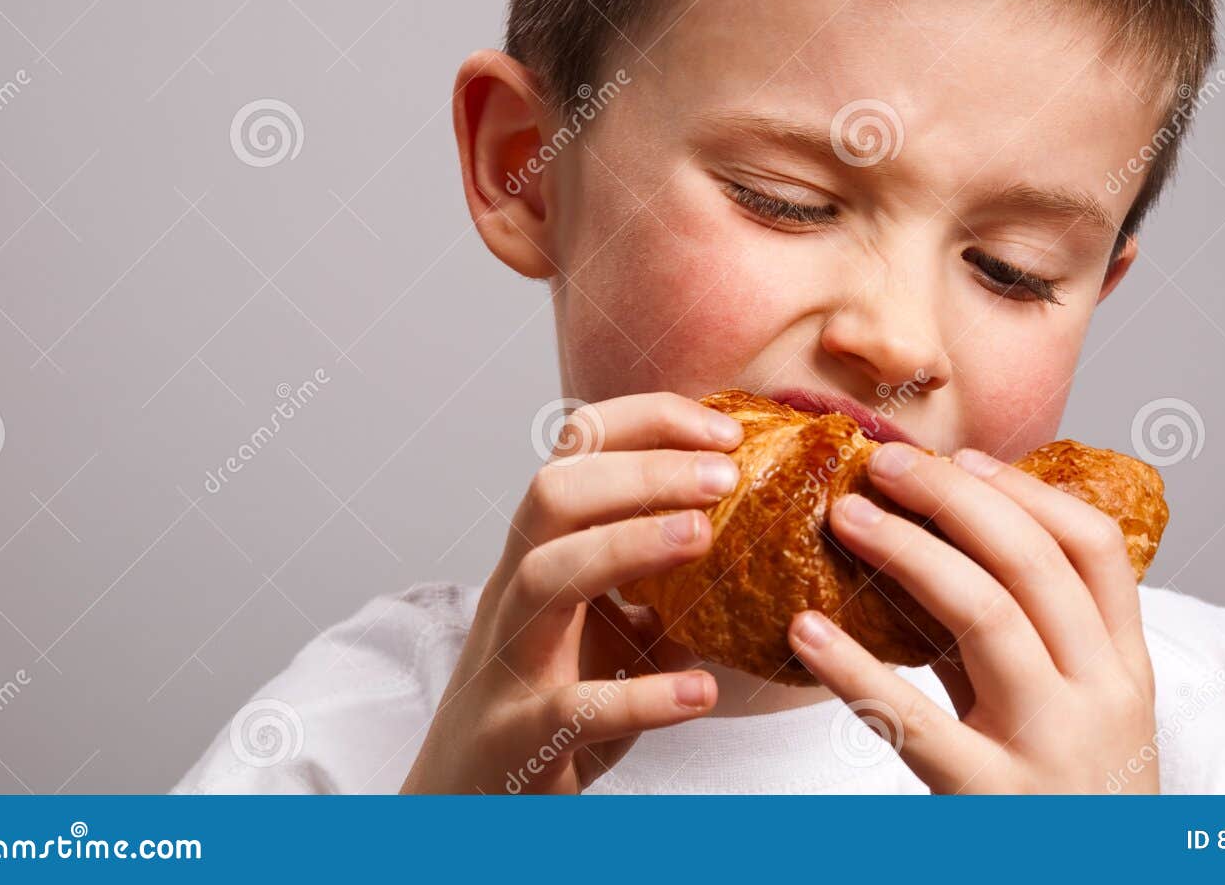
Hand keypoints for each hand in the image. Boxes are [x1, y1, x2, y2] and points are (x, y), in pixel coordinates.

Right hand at [401, 392, 742, 793]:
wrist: (464, 800)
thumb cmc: (550, 703)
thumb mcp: (611, 630)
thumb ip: (669, 589)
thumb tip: (761, 543)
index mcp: (541, 554)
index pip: (577, 452)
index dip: (649, 423)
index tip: (726, 433)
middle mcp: (516, 593)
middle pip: (553, 494)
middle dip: (642, 473)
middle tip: (726, 477)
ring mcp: (510, 662)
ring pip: (544, 578)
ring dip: (625, 545)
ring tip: (704, 536)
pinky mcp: (518, 737)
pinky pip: (573, 709)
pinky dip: (641, 698)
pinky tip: (700, 692)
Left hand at [787, 442, 1158, 792]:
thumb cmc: (1065, 801)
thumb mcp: (1067, 713)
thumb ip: (1020, 639)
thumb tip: (933, 543)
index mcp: (1126, 667)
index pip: (1094, 547)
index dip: (1024, 490)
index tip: (961, 457)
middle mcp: (1102, 697)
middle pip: (1033, 563)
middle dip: (953, 498)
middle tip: (881, 462)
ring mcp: (1051, 750)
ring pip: (987, 616)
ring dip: (908, 552)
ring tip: (844, 516)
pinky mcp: (991, 804)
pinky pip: (915, 724)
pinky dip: (854, 669)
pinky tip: (805, 631)